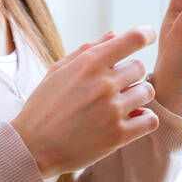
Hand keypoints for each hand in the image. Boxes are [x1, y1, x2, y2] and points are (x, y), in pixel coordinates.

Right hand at [10, 26, 158, 178]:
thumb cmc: (43, 107)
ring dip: (137, 97)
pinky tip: (132, 120)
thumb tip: (114, 34)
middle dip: (130, 75)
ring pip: (147, 92)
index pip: (133, 39)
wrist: (31, 148)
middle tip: (115, 87)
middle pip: (140, 67)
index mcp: (90, 64)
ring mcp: (112, 110)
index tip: (148, 36)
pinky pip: (150, 120)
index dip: (146, 34)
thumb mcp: (58, 71)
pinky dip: (144, 119)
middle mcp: (104, 84)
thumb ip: (87, 50)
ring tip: (120, 105)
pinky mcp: (118, 136)